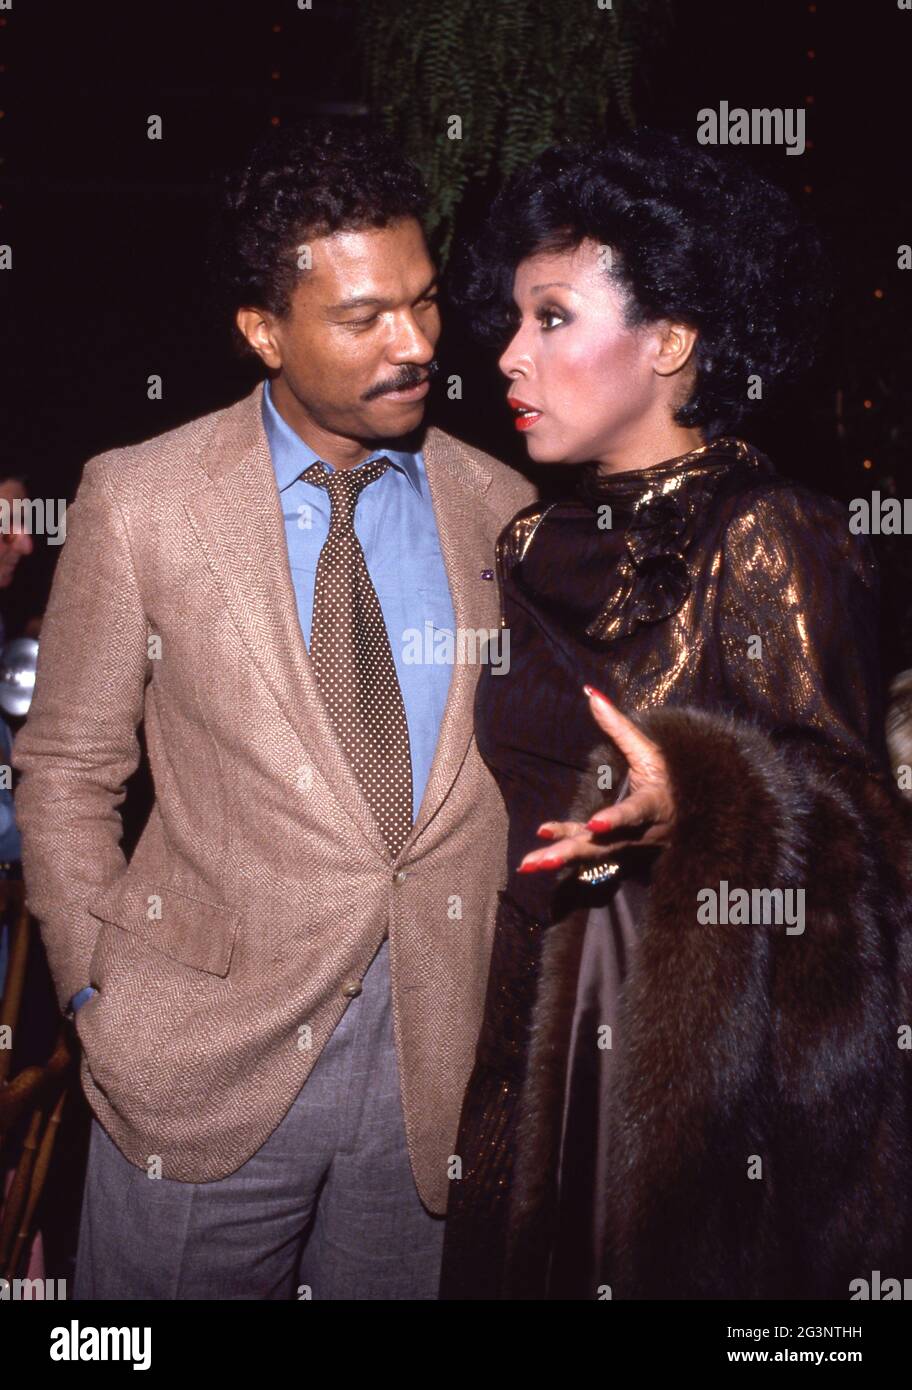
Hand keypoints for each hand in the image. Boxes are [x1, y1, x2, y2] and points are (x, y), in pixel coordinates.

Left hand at [517, 685, 675, 874]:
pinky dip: (563, 857)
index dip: (616, 820)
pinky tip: (534, 862)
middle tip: (541, 859)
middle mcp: (640, 833)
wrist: (691, 813)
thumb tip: (591, 694)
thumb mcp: (648, 751)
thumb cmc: (668, 777)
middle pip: (603, 844)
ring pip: (592, 855)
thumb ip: (619, 726)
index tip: (595, 824)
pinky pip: (588, 856)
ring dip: (559, 860)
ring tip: (527, 866)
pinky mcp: (617, 852)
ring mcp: (628, 846)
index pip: (634, 813)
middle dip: (571, 851)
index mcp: (653, 805)